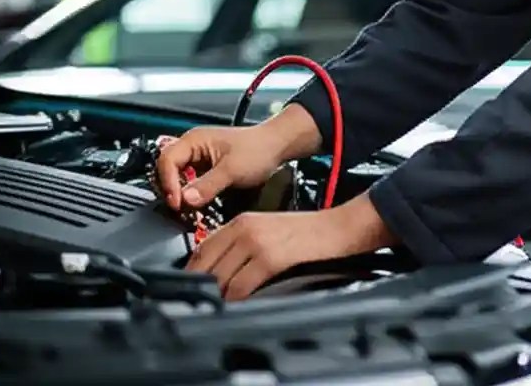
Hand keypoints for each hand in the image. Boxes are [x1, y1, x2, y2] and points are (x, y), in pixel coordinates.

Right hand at [154, 104, 321, 210]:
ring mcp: (198, 159)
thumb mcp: (232, 169)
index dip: (168, 183)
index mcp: (194, 140)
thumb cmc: (258, 149)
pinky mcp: (205, 170)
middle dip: (171, 190)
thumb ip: (208, 185)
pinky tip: (197, 205)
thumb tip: (186, 200)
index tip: (177, 201)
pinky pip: (190, 184)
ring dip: (181, 194)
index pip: (166, 161)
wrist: (277, 147)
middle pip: (166, 170)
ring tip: (189, 209)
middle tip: (180, 208)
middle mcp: (192, 148)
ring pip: (177, 179)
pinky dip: (191, 195)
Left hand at [185, 192, 399, 299]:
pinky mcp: (271, 258)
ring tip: (217, 310)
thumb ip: (242, 244)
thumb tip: (220, 271)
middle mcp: (244, 228)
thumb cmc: (308, 232)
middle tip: (200, 306)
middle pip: (206, 265)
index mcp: (241, 220)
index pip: (201, 249)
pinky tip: (236, 307)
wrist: (340, 227)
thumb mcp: (268, 230)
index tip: (190, 289)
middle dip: (201, 288)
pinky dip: (234, 300)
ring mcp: (256, 242)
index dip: (191, 273)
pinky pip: (241, 285)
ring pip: (220, 277)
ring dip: (216, 297)